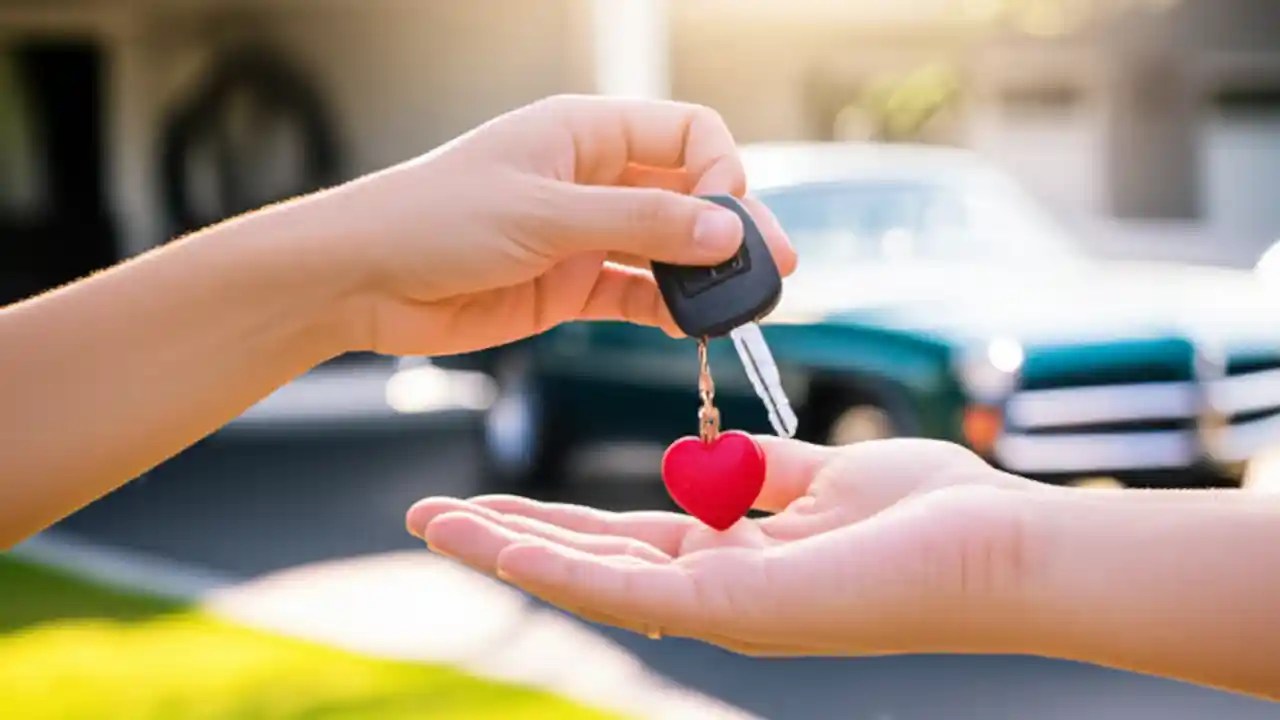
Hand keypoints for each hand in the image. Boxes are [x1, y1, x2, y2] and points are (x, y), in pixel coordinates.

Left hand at [325, 95, 794, 355]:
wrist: (363, 279)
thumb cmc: (434, 219)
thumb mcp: (546, 213)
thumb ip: (641, 222)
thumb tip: (726, 230)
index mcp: (585, 132)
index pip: (687, 133)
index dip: (721, 170)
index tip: (726, 216)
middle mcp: (592, 178)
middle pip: (688, 193)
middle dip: (730, 227)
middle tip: (771, 266)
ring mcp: (583, 234)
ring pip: (667, 248)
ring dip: (703, 274)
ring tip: (739, 306)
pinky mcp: (569, 285)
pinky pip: (635, 293)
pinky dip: (665, 308)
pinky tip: (689, 325)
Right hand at [406, 439, 1049, 656]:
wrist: (1004, 547)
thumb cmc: (934, 514)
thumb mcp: (830, 475)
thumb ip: (765, 471)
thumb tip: (715, 458)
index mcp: (737, 557)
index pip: (623, 537)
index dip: (553, 518)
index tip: (494, 499)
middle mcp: (717, 592)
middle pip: (589, 561)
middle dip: (507, 538)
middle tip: (427, 518)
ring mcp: (722, 609)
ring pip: (591, 579)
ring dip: (508, 551)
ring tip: (435, 526)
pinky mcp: (735, 611)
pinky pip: (630, 586)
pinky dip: (559, 565)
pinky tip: (501, 544)